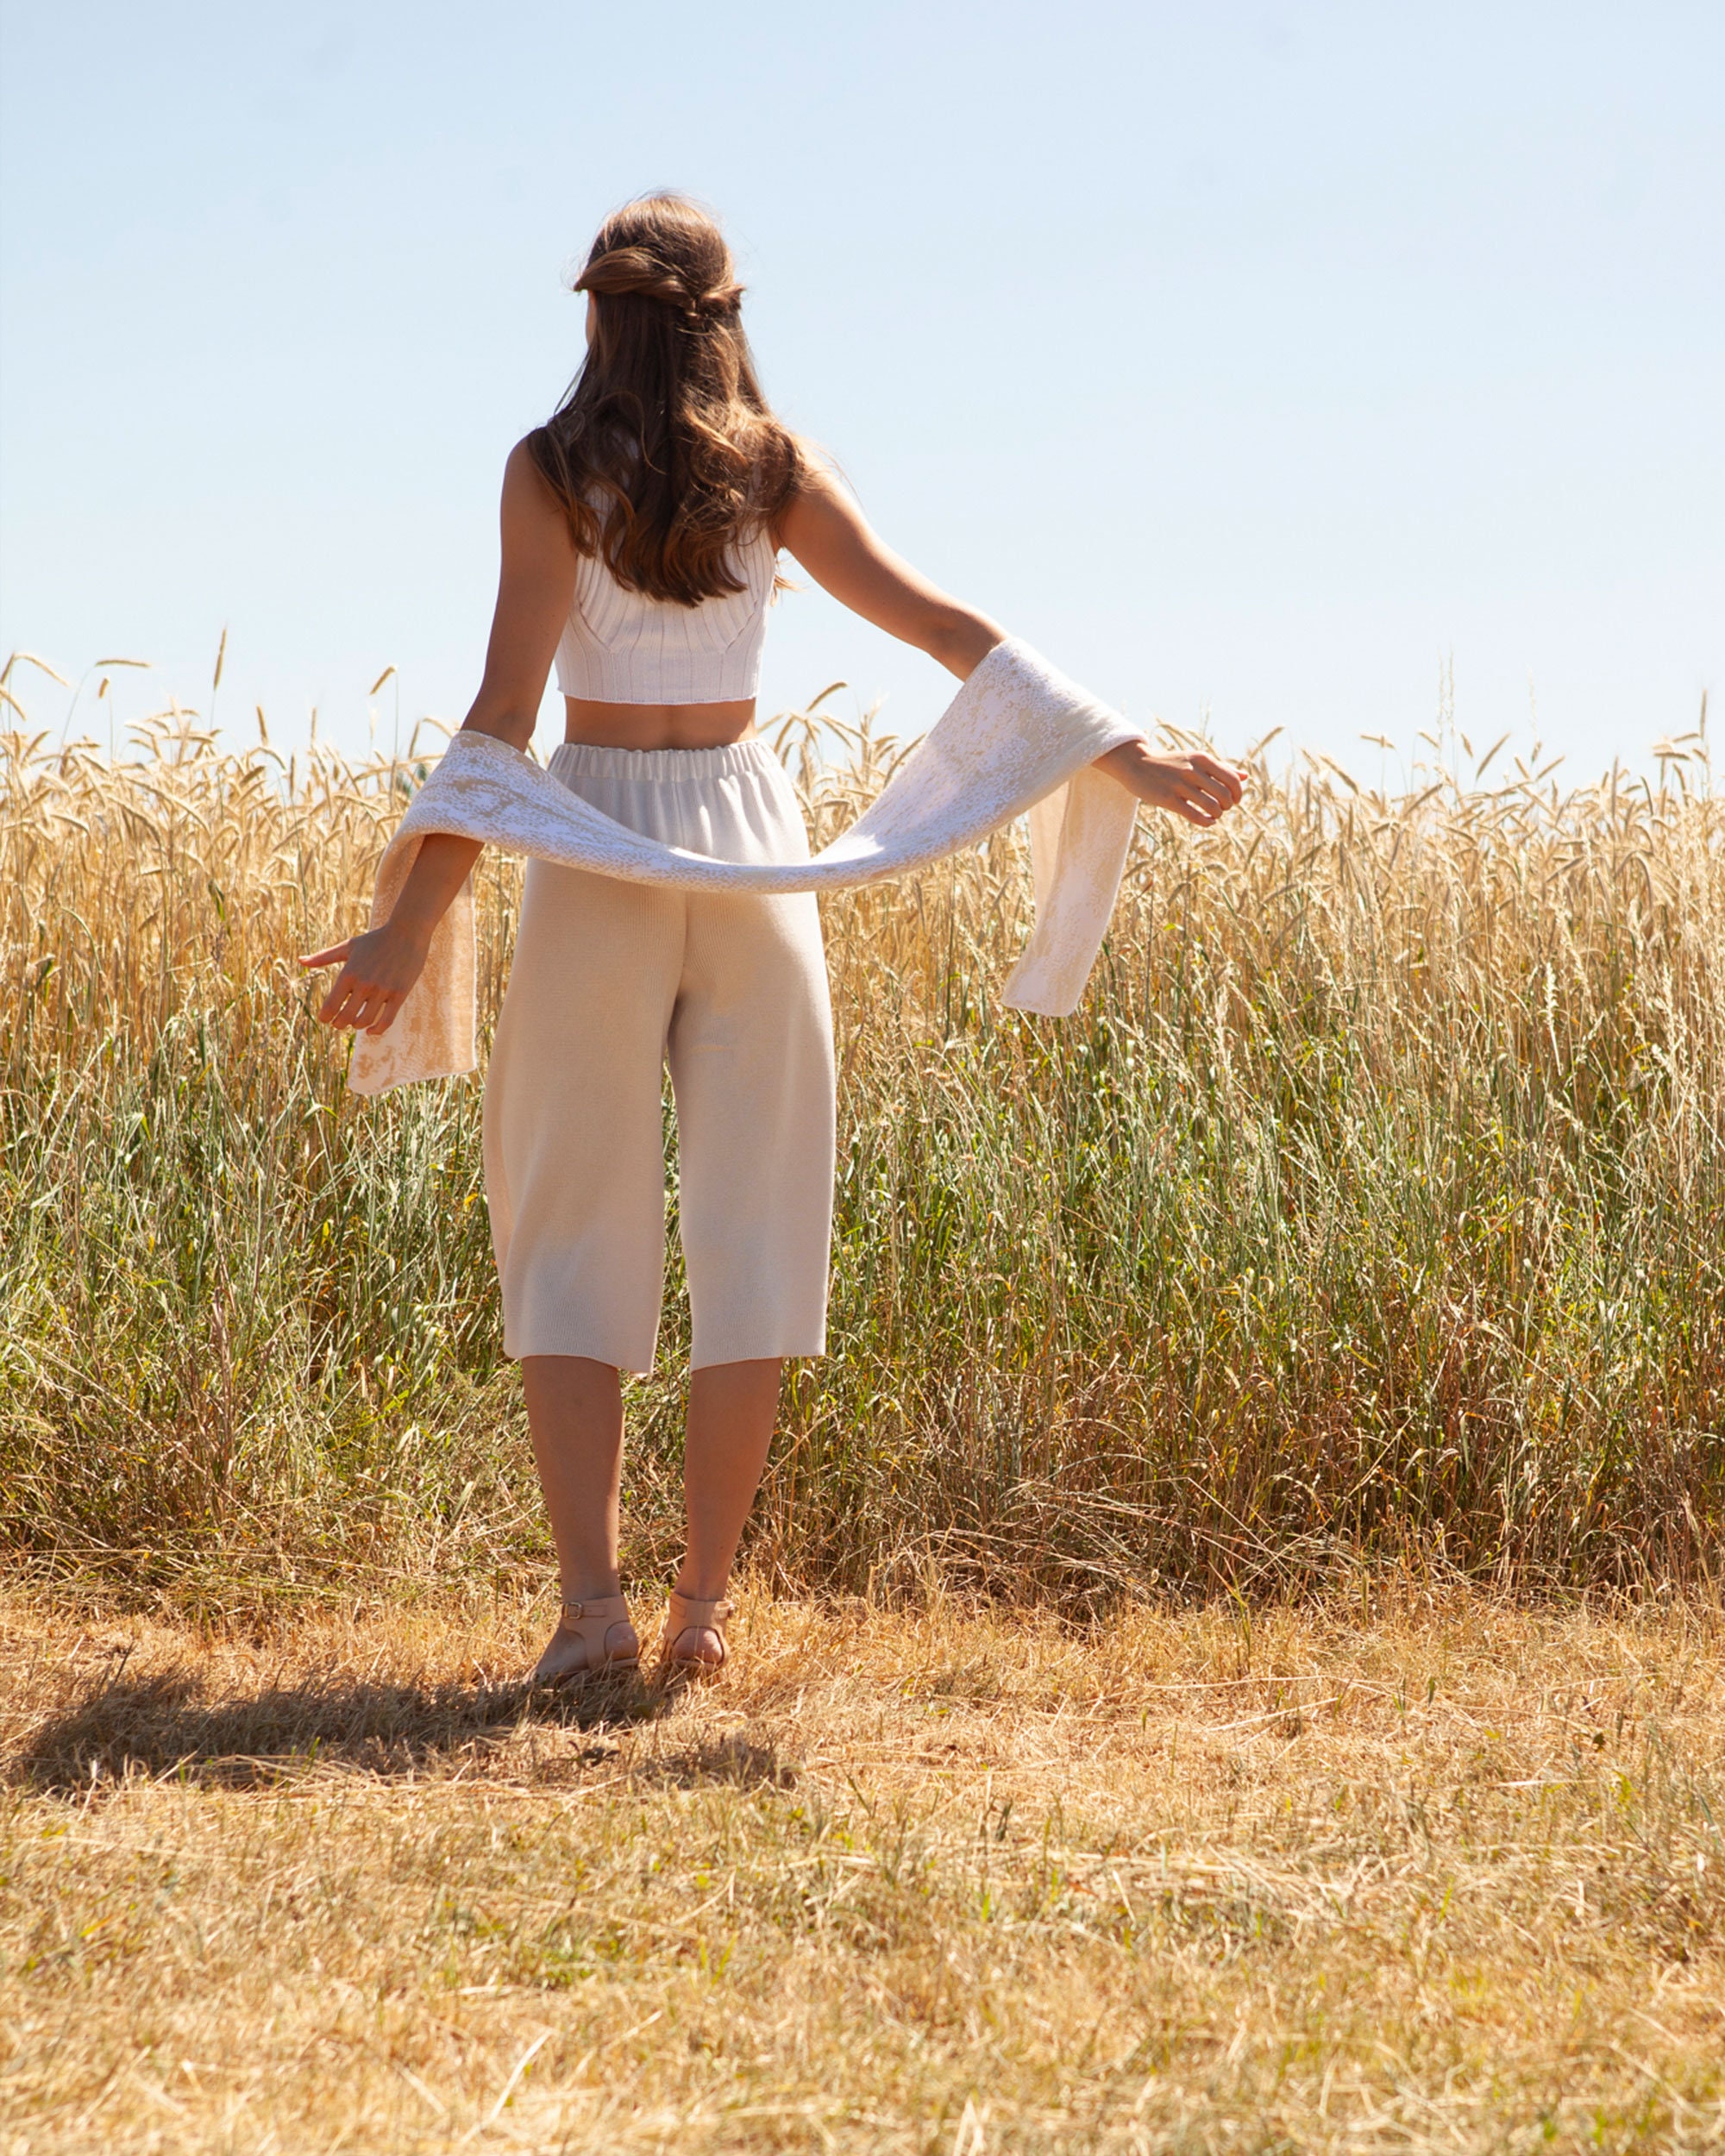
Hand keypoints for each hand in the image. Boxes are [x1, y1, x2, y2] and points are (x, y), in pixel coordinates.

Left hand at [299, 918, 430, 1035]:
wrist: (407, 933)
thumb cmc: (375, 940)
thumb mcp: (348, 946)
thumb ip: (323, 957)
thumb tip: (300, 961)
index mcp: (349, 973)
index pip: (330, 1005)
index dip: (325, 1017)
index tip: (325, 1018)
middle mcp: (365, 984)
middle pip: (346, 1018)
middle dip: (339, 1024)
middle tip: (338, 1023)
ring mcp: (383, 990)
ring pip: (365, 1021)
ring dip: (357, 1026)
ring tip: (354, 1022)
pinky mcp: (399, 994)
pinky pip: (386, 1021)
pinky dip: (376, 1030)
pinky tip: (370, 1031)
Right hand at [1095, 739, 1246, 826]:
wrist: (1136, 763)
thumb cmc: (1169, 763)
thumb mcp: (1195, 760)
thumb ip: (1220, 768)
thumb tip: (1245, 777)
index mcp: (1202, 759)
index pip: (1233, 779)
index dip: (1238, 794)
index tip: (1233, 800)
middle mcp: (1193, 770)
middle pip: (1225, 795)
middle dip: (1227, 806)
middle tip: (1221, 808)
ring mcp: (1180, 785)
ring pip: (1212, 807)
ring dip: (1217, 815)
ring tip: (1213, 814)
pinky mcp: (1168, 799)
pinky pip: (1195, 816)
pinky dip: (1206, 822)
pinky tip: (1206, 821)